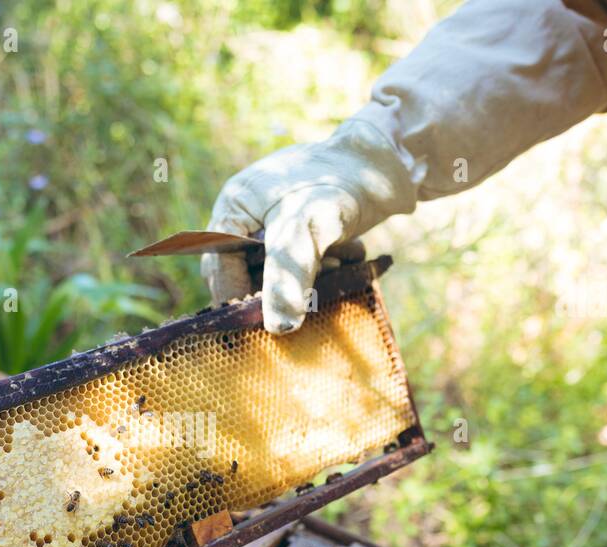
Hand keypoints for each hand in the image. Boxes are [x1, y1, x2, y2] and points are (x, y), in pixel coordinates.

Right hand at [201, 122, 413, 333]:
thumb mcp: (306, 230)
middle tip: (314, 287)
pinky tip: (345, 256)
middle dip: (279, 286)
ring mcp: (270, 219)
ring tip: (338, 262)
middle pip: (243, 272)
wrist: (387, 158)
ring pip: (273, 269)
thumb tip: (278, 329)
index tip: (271, 323)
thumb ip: (286, 278)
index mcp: (233, 207)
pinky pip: (295, 260)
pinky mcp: (297, 225)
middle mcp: (245, 214)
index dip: (240, 298)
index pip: (220, 268)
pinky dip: (319, 267)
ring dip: (304, 277)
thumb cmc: (339, 182)